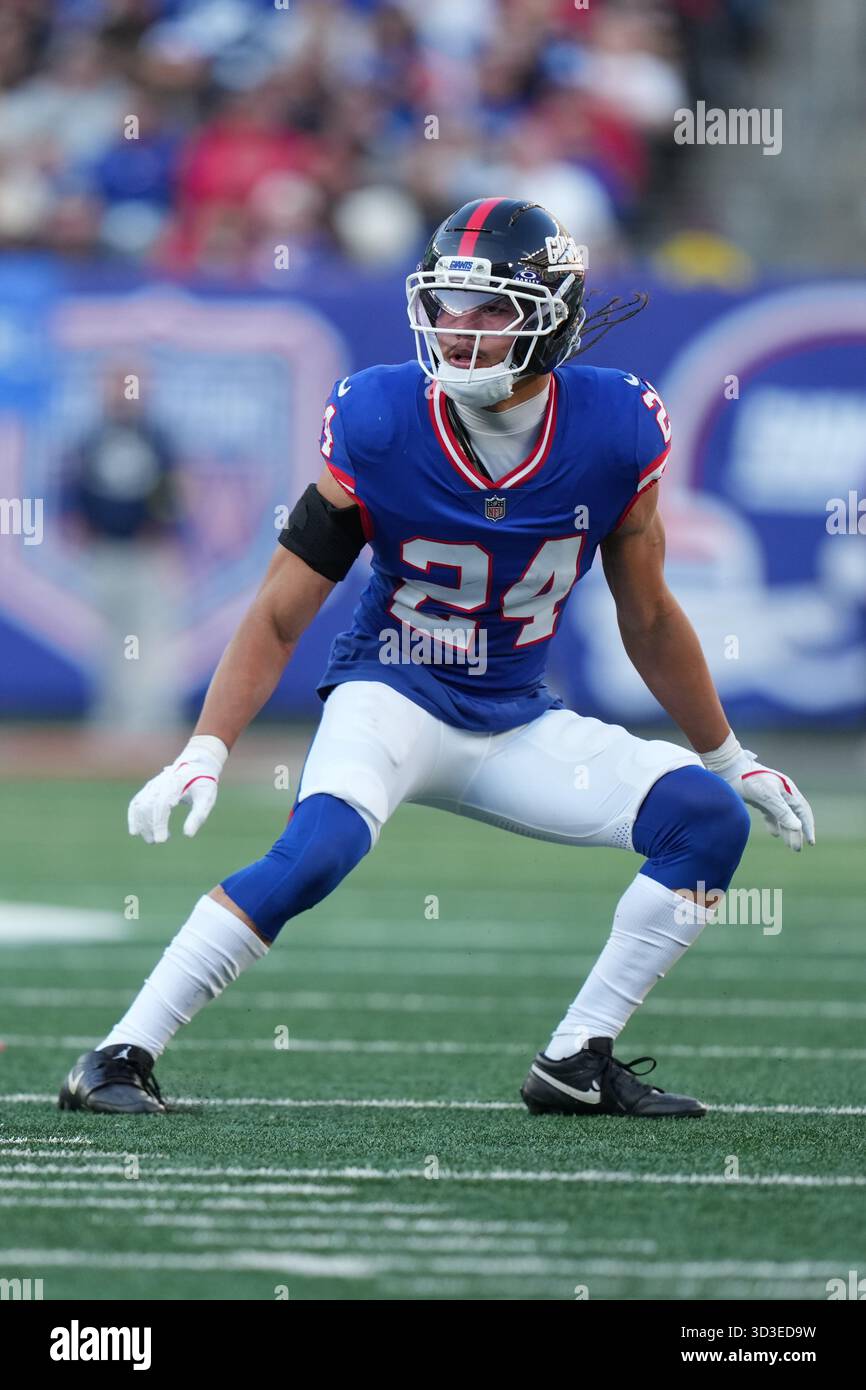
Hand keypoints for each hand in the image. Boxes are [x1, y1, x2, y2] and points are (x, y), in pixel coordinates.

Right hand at [128, 735, 227, 842]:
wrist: (196, 765)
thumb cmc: (203, 783)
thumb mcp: (206, 798)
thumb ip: (198, 816)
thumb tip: (188, 835)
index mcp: (175, 784)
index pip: (161, 805)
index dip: (159, 823)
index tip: (162, 840)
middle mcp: (160, 783)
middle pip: (148, 806)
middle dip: (150, 826)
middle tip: (158, 841)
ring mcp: (152, 785)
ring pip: (139, 805)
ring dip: (142, 824)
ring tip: (151, 839)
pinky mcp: (149, 789)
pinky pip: (136, 803)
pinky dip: (133, 817)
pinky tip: (135, 831)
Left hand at [701, 734, 814, 852]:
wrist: (730, 769)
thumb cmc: (750, 780)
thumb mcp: (768, 796)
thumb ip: (782, 812)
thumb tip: (798, 827)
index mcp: (788, 790)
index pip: (803, 811)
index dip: (807, 827)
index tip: (810, 842)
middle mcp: (782, 793)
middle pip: (794, 815)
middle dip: (796, 833)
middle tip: (796, 850)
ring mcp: (771, 795)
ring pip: (783, 816)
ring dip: (786, 830)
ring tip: (789, 845)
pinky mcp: (760, 798)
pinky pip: (771, 814)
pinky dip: (774, 824)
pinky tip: (774, 833)